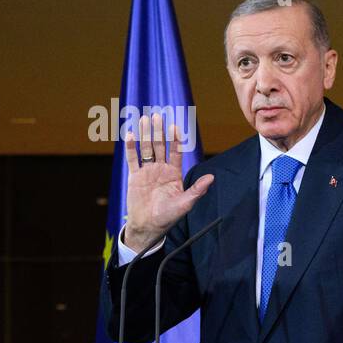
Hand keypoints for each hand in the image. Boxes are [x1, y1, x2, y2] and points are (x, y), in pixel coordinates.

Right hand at [123, 113, 213, 251]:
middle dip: (159, 132)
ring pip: (146, 149)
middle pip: (160, 146)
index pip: (176, 152)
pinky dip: (131, 147)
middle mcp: (160, 169)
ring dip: (145, 135)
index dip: (175, 139)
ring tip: (145, 119)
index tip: (175, 126)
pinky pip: (132, 159)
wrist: (148, 226)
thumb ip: (197, 189)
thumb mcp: (186, 203)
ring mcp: (147, 172)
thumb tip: (212, 178)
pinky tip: (130, 134)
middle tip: (158, 116)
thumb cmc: (169, 216)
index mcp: (174, 174)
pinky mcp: (134, 176)